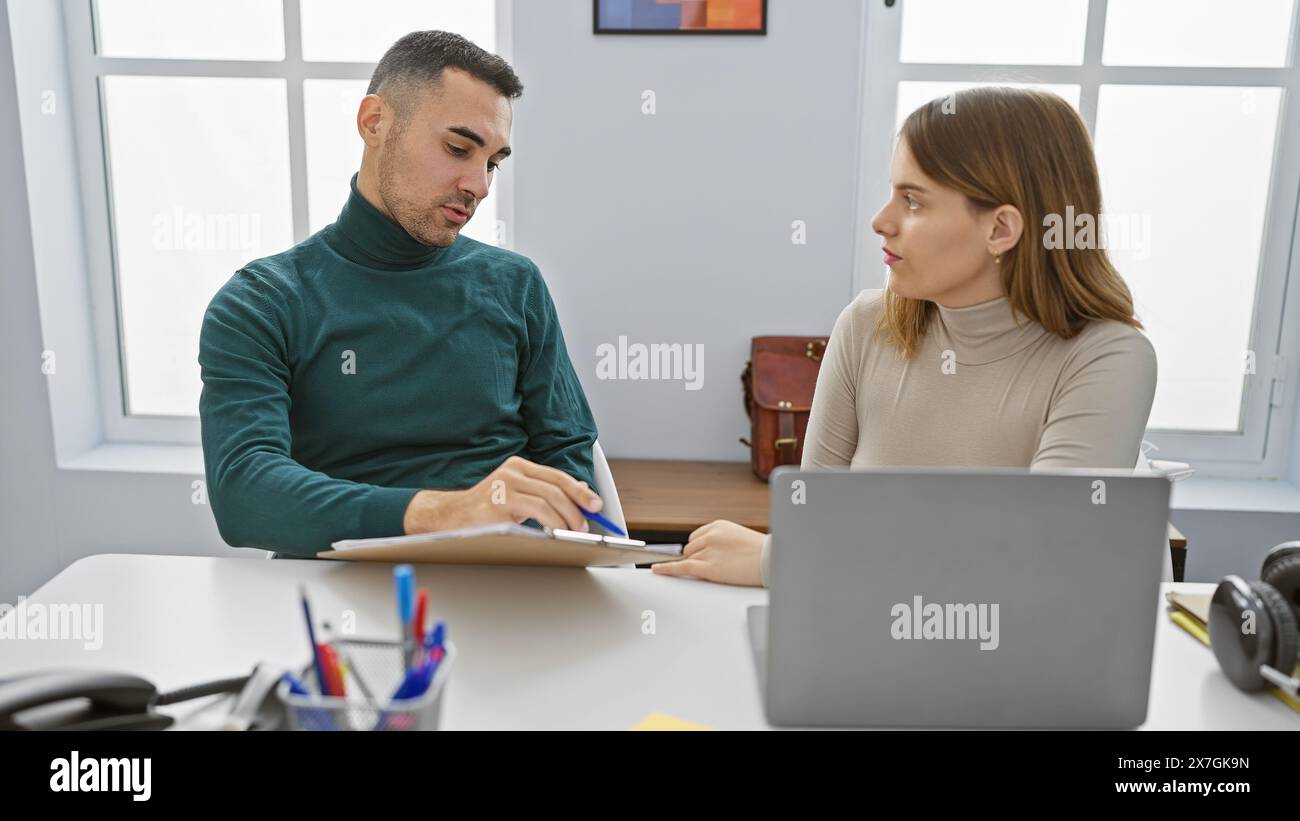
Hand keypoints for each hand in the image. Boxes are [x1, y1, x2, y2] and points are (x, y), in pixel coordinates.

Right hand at [403, 456, 600, 534]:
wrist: (450, 517)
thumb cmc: (486, 509)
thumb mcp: (518, 496)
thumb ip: (544, 492)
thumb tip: (580, 493)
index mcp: (519, 465)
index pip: (557, 476)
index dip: (580, 491)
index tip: (596, 505)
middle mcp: (512, 471)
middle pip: (556, 488)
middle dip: (576, 508)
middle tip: (585, 525)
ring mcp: (503, 485)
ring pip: (548, 500)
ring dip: (566, 519)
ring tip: (573, 533)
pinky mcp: (497, 503)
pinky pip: (534, 512)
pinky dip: (550, 523)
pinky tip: (555, 533)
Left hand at [652, 520, 764, 586]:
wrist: (773, 561)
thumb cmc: (761, 552)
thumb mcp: (738, 537)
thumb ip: (721, 541)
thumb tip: (707, 551)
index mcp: (718, 525)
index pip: (696, 537)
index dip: (698, 549)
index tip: (699, 555)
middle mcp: (711, 535)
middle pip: (690, 549)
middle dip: (696, 558)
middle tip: (713, 567)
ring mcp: (709, 551)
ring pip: (689, 559)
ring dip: (695, 566)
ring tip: (717, 571)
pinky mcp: (709, 567)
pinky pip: (682, 567)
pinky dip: (667, 569)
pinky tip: (657, 570)